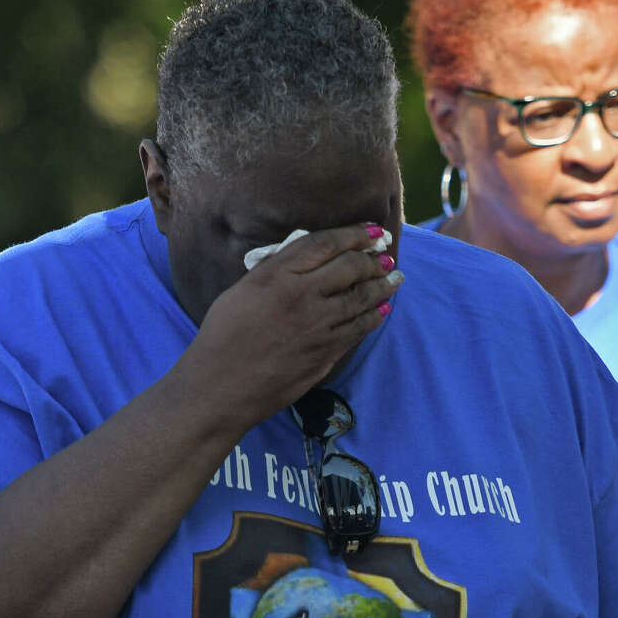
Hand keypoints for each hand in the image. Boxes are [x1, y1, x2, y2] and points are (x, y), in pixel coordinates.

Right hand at [188, 224, 402, 425]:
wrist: (222, 386)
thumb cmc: (223, 337)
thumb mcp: (242, 290)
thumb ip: (275, 270)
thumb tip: (305, 256)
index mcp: (277, 274)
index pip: (325, 244)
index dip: (353, 234)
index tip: (370, 230)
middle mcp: (302, 296)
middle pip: (350, 268)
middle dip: (373, 258)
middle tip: (386, 253)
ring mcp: (317, 326)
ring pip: (361, 298)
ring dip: (382, 285)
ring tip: (395, 277)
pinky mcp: (325, 353)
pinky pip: (357, 329)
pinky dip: (373, 316)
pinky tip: (382, 309)